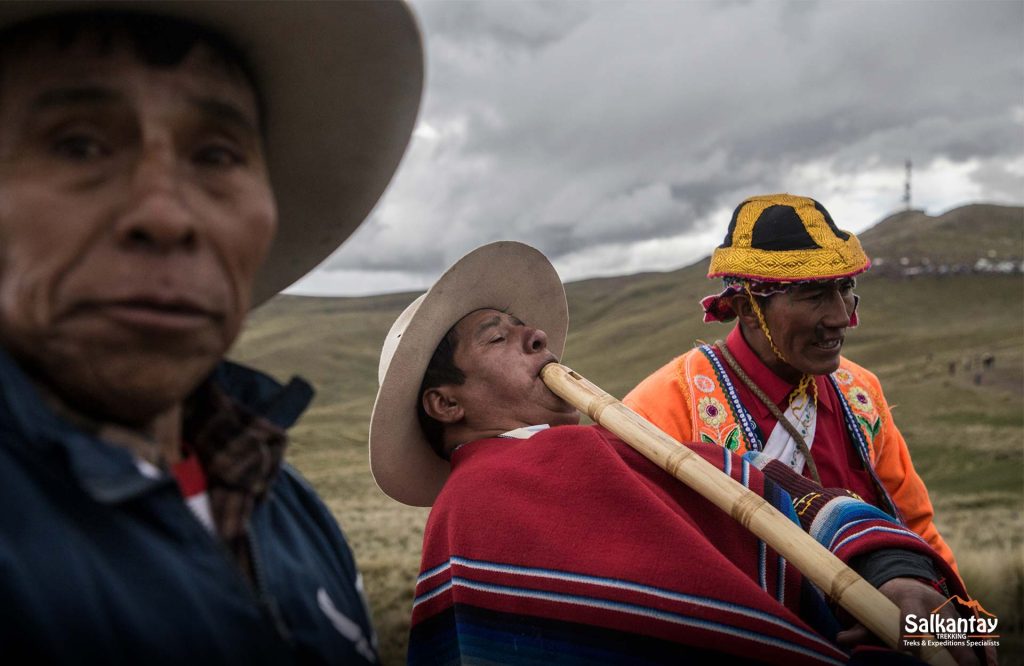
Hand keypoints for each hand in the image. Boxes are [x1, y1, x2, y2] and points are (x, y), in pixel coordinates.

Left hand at [837, 577, 979, 665]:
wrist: (907, 582)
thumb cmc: (885, 601)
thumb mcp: (872, 608)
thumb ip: (859, 627)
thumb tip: (842, 640)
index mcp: (910, 599)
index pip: (912, 621)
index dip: (911, 638)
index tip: (909, 653)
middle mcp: (935, 605)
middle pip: (946, 632)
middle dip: (951, 652)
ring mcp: (951, 614)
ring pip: (963, 637)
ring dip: (965, 655)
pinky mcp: (961, 622)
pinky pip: (973, 639)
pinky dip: (980, 652)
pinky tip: (983, 665)